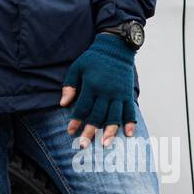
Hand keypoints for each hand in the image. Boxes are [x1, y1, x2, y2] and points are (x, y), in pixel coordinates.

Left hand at [59, 32, 136, 147]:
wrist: (115, 48)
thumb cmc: (93, 58)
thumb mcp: (77, 68)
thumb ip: (70, 86)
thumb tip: (62, 104)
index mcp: (92, 85)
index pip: (82, 107)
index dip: (76, 121)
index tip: (70, 132)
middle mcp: (106, 91)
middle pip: (97, 115)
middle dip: (90, 131)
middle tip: (84, 145)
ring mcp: (118, 93)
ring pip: (114, 116)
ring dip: (109, 131)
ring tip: (105, 144)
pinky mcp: (127, 93)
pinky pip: (130, 110)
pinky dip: (130, 122)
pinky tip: (128, 134)